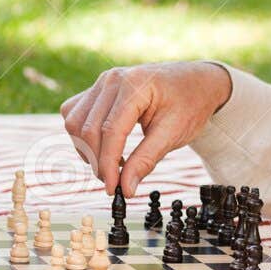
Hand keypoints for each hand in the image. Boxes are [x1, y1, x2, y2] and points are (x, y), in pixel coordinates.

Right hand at [60, 61, 232, 195]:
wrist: (196, 82)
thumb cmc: (189, 103)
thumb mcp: (174, 134)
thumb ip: (146, 160)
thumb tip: (126, 189)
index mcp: (135, 85)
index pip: (111, 130)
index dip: (108, 164)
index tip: (113, 189)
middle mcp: (112, 79)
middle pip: (88, 128)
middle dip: (97, 161)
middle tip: (115, 182)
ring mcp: (102, 82)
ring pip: (74, 122)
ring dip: (87, 149)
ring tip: (111, 165)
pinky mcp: (97, 89)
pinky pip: (75, 113)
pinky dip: (83, 135)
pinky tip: (105, 147)